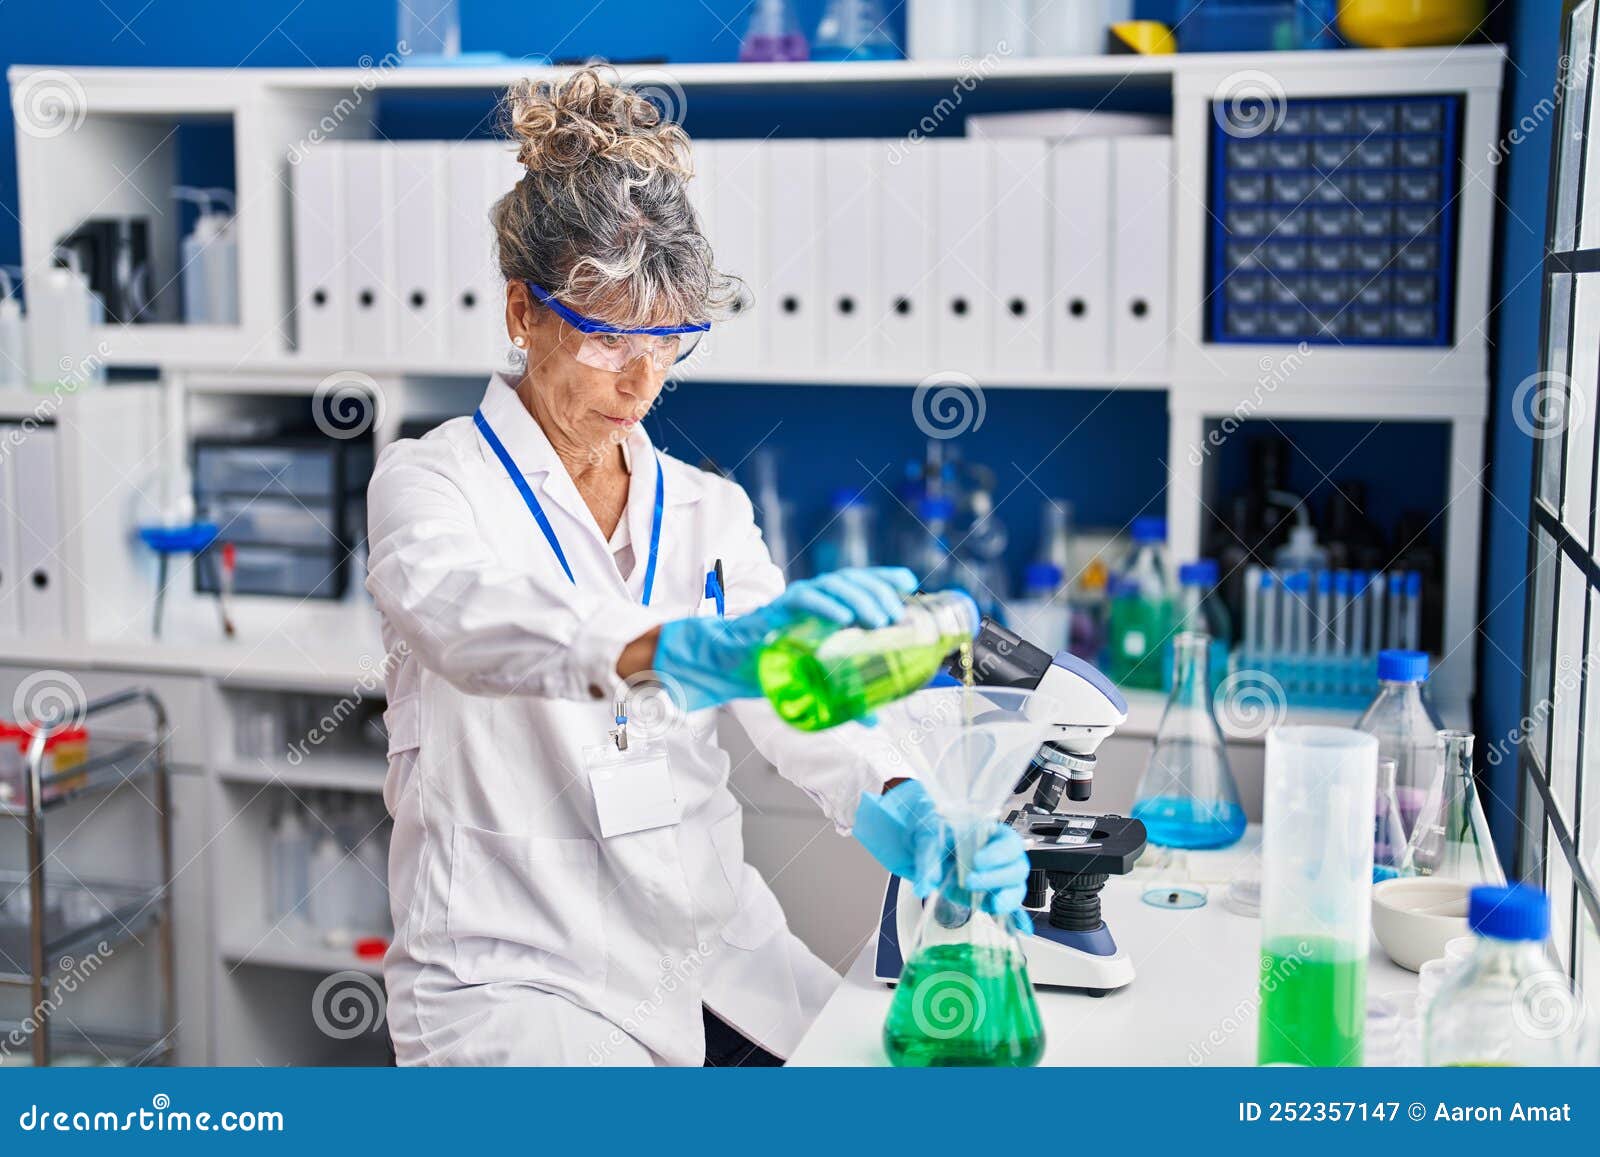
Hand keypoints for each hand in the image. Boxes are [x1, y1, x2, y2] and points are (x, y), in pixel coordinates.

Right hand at [651, 567, 917, 708]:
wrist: (728, 667)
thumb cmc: (772, 666)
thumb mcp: (815, 682)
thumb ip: (844, 697)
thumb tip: (873, 719)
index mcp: (827, 608)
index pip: (861, 584)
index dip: (886, 579)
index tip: (911, 585)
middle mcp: (814, 599)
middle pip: (853, 582)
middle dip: (879, 593)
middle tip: (897, 616)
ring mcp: (795, 602)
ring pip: (833, 586)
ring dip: (860, 598)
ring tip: (879, 618)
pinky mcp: (776, 611)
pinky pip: (803, 600)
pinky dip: (826, 606)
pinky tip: (844, 618)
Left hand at [854, 780, 1033, 930]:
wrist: (920, 849)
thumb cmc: (930, 834)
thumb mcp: (927, 837)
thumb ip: (928, 858)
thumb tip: (926, 884)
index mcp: (989, 834)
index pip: (1009, 842)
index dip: (998, 853)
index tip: (977, 861)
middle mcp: (998, 857)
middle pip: (1017, 868)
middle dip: (997, 878)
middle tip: (970, 881)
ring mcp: (995, 879)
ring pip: (1015, 888)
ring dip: (1008, 899)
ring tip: (992, 905)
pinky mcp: (987, 897)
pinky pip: (1008, 908)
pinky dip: (1015, 919)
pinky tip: (1020, 929)